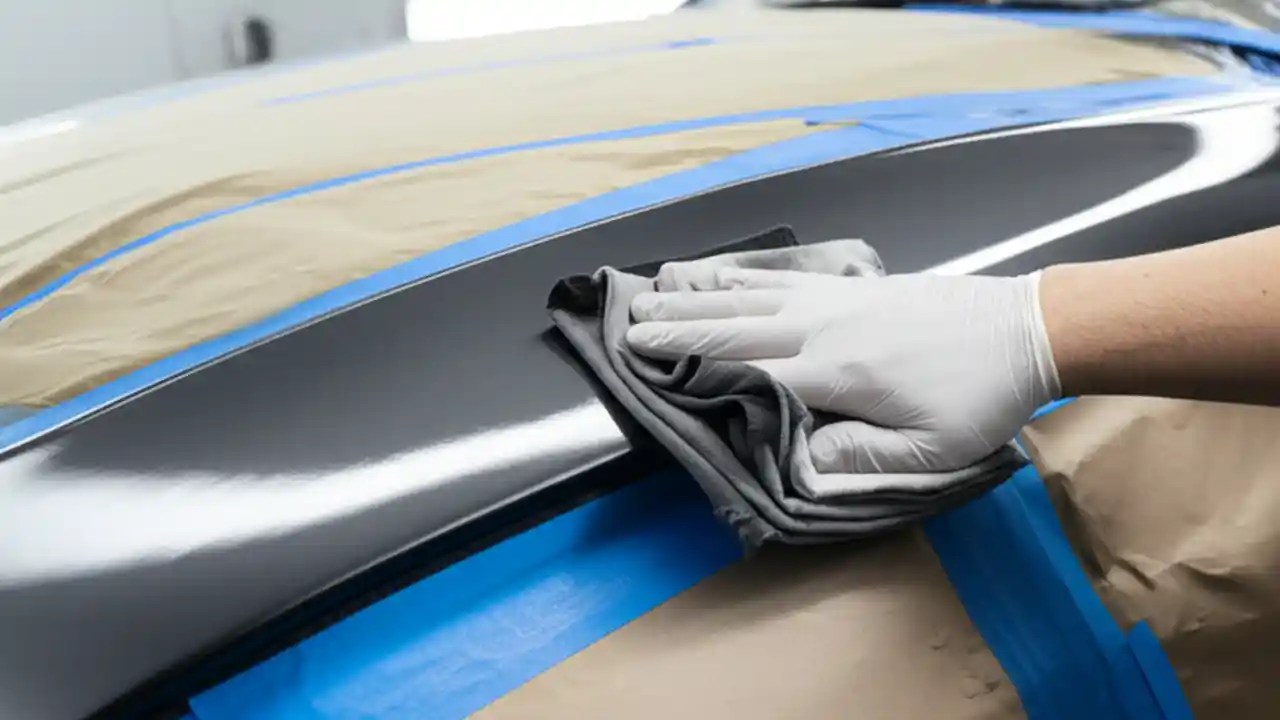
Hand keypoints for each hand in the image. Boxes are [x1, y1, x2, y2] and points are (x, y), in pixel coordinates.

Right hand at [626, 268, 1060, 473]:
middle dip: (678, 326)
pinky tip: (718, 272)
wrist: (1024, 329)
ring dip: (697, 296)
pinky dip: (742, 274)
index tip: (643, 365)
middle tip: (627, 326)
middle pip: (735, 325)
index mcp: (836, 371)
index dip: (691, 369)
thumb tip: (797, 459)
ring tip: (652, 294)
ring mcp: (836, 299)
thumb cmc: (977, 397)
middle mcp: (824, 326)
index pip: (748, 371)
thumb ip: (860, 457)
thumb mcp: (929, 450)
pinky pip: (783, 276)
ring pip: (750, 295)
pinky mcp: (851, 286)